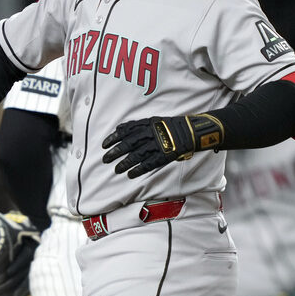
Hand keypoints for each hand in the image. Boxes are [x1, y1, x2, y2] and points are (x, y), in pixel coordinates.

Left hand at [102, 114, 223, 177]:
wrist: (190, 131)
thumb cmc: (169, 126)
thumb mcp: (151, 120)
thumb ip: (136, 125)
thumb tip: (118, 128)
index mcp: (145, 125)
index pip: (125, 131)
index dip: (113, 138)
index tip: (104, 145)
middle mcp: (150, 135)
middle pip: (128, 144)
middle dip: (115, 152)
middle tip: (105, 159)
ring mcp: (157, 145)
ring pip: (137, 156)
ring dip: (125, 164)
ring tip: (116, 169)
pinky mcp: (164, 155)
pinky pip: (149, 164)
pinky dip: (139, 169)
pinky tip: (131, 175)